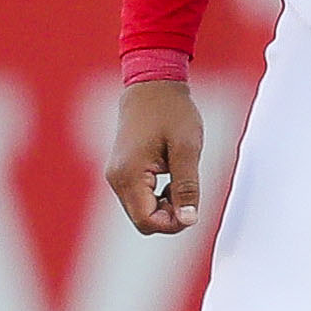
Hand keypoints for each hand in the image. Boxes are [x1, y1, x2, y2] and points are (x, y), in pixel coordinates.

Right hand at [109, 80, 206, 236]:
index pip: (147, 221)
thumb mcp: (188, 149)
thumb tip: (189, 220)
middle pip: (143, 220)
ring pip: (142, 210)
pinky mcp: (123, 171)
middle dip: (170, 216)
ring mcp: (117, 176)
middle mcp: (117, 179)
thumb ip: (187, 187)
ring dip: (166, 206)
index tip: (194, 208)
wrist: (152, 86)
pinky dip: (159, 196)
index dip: (173, 223)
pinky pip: (140, 197)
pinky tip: (173, 178)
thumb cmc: (172, 113)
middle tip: (191, 194)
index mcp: (129, 175)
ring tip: (182, 180)